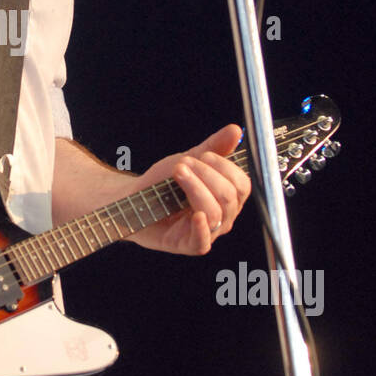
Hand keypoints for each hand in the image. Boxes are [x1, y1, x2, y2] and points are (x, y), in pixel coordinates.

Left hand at [126, 124, 250, 254]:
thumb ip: (214, 147)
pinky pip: (203, 242)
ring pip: (214, 213)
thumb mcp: (189, 160)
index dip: (225, 167)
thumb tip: (236, 130)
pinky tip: (196, 215)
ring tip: (177, 173)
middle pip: (228, 197)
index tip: (203, 155)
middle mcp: (223, 217)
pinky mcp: (188, 245)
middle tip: (183, 164)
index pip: (242, 184)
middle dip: (205, 175)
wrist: (133, 199)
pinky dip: (201, 228)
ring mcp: (207, 232)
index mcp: (228, 197)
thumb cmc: (164, 183)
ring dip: (195, 188)